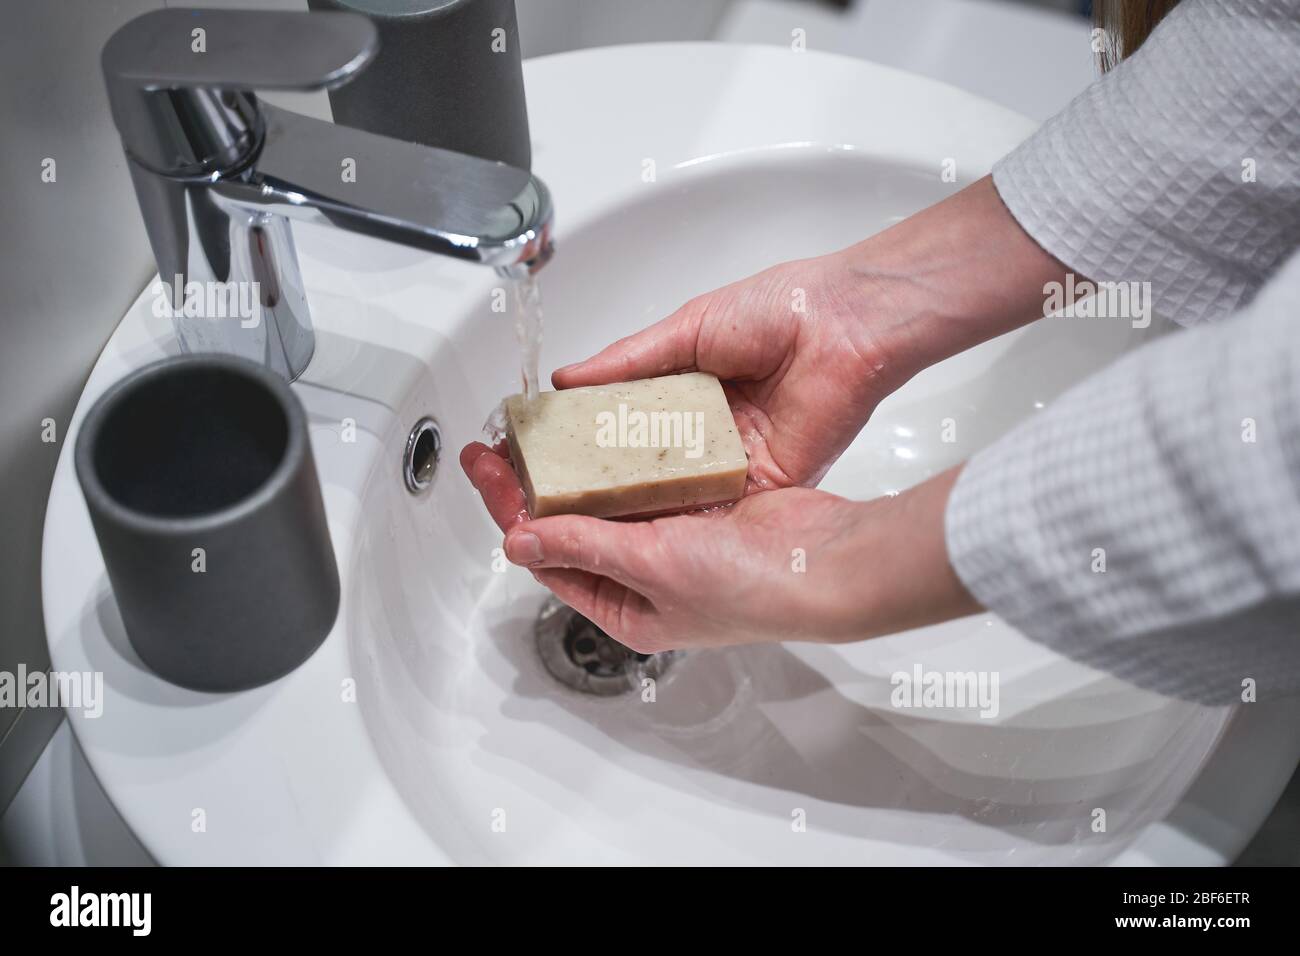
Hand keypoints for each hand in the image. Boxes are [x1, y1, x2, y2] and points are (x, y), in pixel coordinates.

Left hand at [461, 442, 977, 651]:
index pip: (549, 557)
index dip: (511, 513)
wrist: (828, 562)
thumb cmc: (752, 589)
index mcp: (626, 607)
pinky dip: (621, 457)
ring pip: (606, 499)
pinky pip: (647, 479)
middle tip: (497, 443)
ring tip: (539, 431)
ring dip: (574, 468)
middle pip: (571, 525)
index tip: (486, 472)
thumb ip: (585, 545)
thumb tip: (519, 538)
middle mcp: (644, 576)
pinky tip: (600, 431)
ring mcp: (673, 539)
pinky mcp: (701, 506)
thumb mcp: (652, 567)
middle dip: (532, 486)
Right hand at [551, 252, 891, 490]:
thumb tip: (567, 380)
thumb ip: (627, 361)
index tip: (542, 450)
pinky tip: (629, 522)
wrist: (843, 324)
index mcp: (688, 390)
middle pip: (642, 466)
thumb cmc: (780, 309)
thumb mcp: (685, 329)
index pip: (625, 425)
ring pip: (669, 493)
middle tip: (545, 492)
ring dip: (627, 503)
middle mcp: (707, 431)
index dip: (585, 439)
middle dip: (596, 481)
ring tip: (571, 511)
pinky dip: (673, 514)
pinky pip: (708, 505)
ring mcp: (731, 461)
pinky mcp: (757, 484)